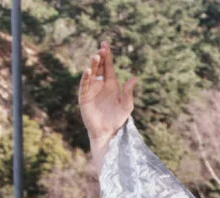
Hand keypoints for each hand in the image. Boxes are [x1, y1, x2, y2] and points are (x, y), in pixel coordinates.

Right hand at [78, 42, 136, 163]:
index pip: (108, 67)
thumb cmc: (118, 119)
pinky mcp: (84, 97)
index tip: (105, 44)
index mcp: (111, 84)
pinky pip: (85, 85)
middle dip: (100, 57)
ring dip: (94, 64)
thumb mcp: (126, 105)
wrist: (107, 132)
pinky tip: (89, 70)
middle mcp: (101, 85)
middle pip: (99, 67)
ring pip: (92, 73)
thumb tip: (135, 78)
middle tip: (102, 48)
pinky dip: (86, 77)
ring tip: (97, 56)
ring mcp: (92, 90)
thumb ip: (129, 92)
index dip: (107, 56)